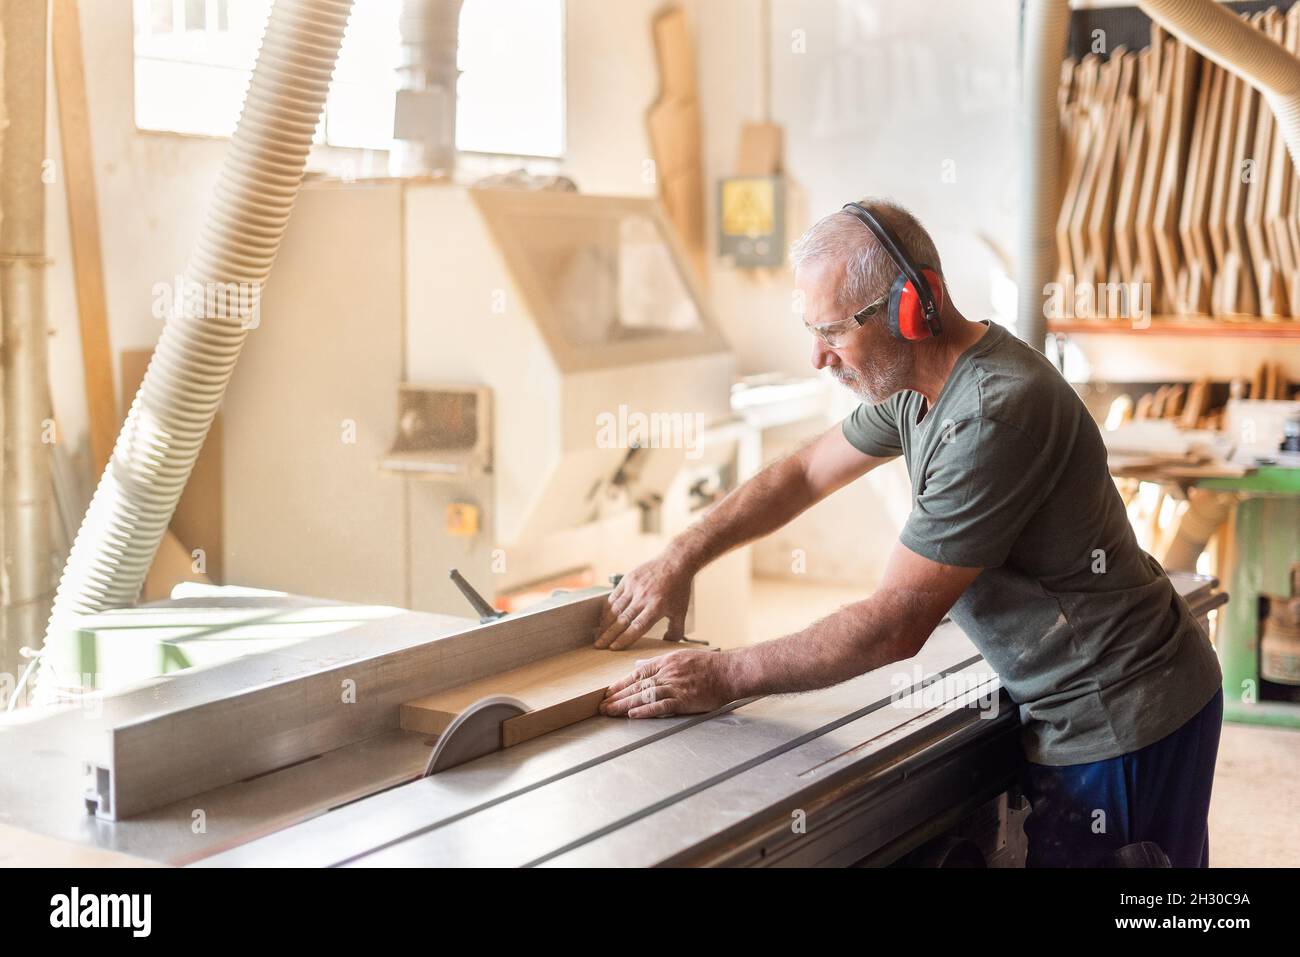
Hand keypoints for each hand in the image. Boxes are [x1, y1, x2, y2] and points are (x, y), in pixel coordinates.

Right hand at [594, 554, 693, 648]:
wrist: (675, 563)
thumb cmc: (678, 589)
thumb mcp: (681, 612)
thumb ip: (676, 631)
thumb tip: (666, 642)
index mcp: (656, 608)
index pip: (637, 628)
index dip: (624, 639)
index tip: (613, 648)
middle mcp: (643, 598)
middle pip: (622, 620)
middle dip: (608, 635)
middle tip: (598, 645)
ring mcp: (634, 587)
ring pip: (615, 608)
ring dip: (605, 623)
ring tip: (599, 634)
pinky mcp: (628, 579)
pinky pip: (614, 596)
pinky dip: (608, 607)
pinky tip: (605, 617)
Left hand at [600, 650, 731, 717]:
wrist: (730, 672)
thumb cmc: (709, 665)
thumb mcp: (680, 656)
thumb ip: (658, 661)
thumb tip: (638, 664)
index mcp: (666, 661)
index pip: (638, 673)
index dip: (621, 683)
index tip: (608, 692)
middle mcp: (667, 672)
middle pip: (637, 685)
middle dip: (617, 696)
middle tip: (601, 706)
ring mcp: (675, 686)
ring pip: (644, 695)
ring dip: (625, 704)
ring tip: (610, 712)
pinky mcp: (684, 700)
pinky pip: (661, 705)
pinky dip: (646, 710)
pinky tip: (633, 714)